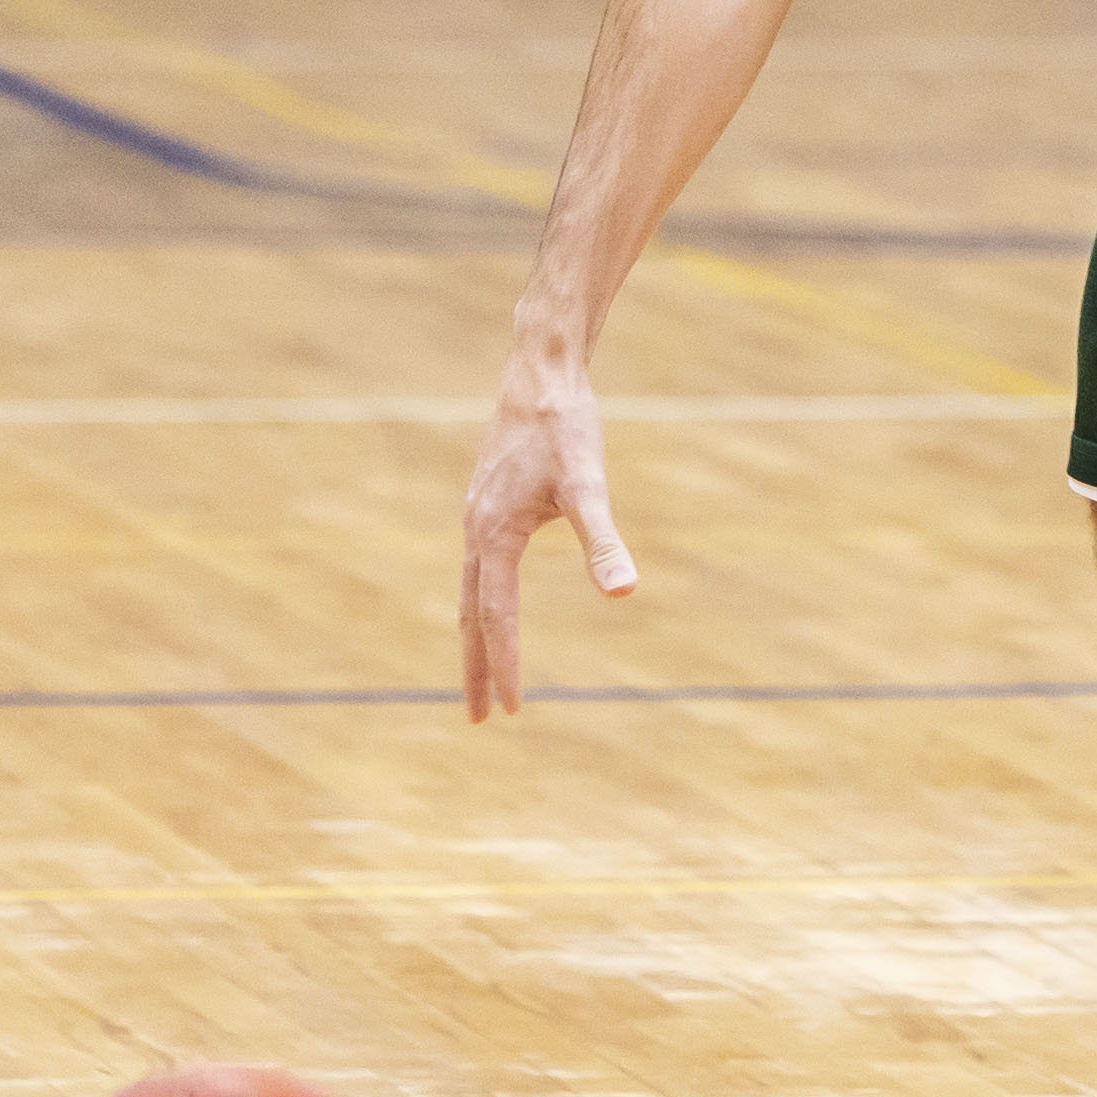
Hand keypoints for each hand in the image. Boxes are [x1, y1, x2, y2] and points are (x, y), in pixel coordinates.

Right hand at [459, 353, 637, 719]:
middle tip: (479, 719)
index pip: (497, 618)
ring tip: (484, 674)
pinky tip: (493, 607)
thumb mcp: (590, 486)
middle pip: (472, 616)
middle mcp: (475, 533)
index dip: (505, 665)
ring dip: (476, 637)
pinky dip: (480, 602)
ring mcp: (476, 519)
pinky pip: (478, 570)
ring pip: (471, 593)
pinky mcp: (486, 505)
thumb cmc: (566, 428)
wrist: (540, 377)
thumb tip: (624, 591)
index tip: (513, 710)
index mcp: (493, 537)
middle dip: (476, 668)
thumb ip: (603, 540)